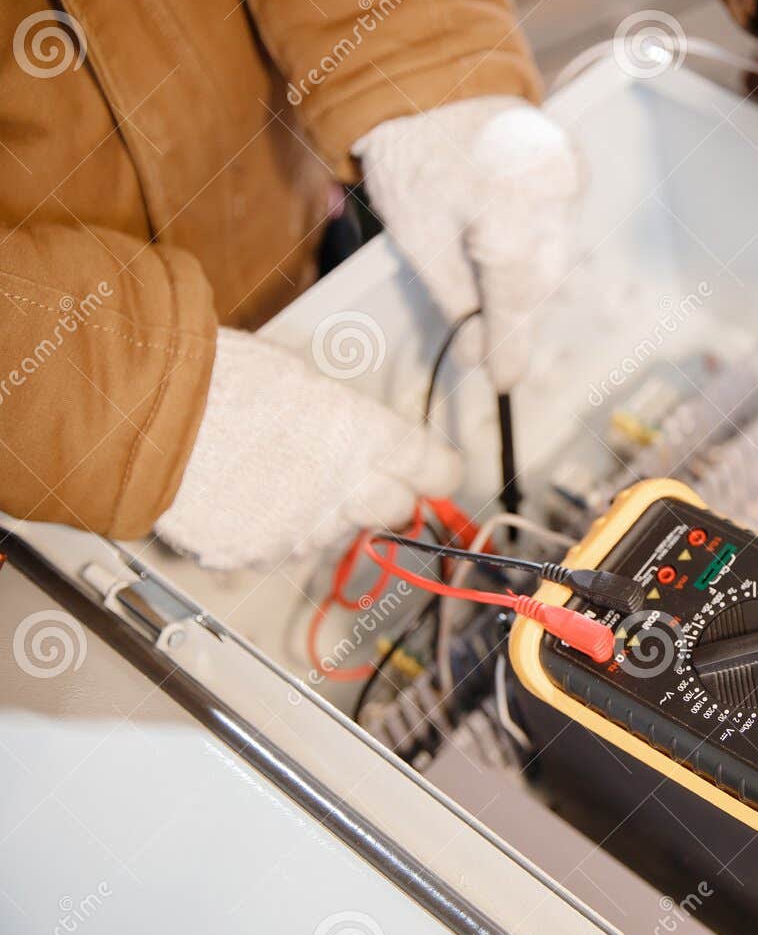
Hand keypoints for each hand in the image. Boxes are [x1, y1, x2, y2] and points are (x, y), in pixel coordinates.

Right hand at [153, 329, 461, 569]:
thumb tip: (367, 441)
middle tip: (349, 475)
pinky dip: (259, 532)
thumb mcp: (304, 381)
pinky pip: (271, 550)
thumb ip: (348, 424)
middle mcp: (345, 492)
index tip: (433, 473)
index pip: (436, 471)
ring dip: (313, 512)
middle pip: (393, 511)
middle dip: (380, 496)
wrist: (144, 411)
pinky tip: (232, 495)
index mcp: (366, 438)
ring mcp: (299, 531)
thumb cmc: (221, 378)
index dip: (435, 473)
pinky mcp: (253, 557)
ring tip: (265, 471)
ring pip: (328, 532)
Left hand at [354, 96, 583, 390]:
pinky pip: (561, 222)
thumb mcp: (420, 240)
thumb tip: (478, 356)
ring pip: (555, 255)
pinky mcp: (572, 165)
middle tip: (485, 339)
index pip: (516, 306)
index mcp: (510, 222)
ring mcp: (569, 180)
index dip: (508, 350)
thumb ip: (457, 304)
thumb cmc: (412, 154)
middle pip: (540, 283)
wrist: (429, 74)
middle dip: (514, 311)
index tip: (502, 383)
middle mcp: (552, 203)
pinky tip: (506, 231)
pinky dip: (538, 238)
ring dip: (526, 275)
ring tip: (487, 274)